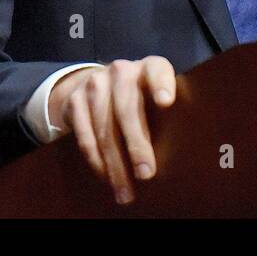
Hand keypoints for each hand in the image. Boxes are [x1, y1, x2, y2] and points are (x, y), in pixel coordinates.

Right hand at [48, 56, 176, 204]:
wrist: (97, 85)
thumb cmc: (141, 98)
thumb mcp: (155, 96)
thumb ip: (166, 113)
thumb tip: (182, 149)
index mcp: (149, 67)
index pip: (157, 71)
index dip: (161, 85)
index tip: (166, 103)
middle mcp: (121, 71)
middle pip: (127, 109)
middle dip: (137, 145)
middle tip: (146, 174)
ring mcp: (95, 83)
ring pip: (105, 128)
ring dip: (115, 163)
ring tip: (126, 188)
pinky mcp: (74, 100)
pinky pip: (85, 136)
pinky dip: (96, 160)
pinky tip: (106, 177)